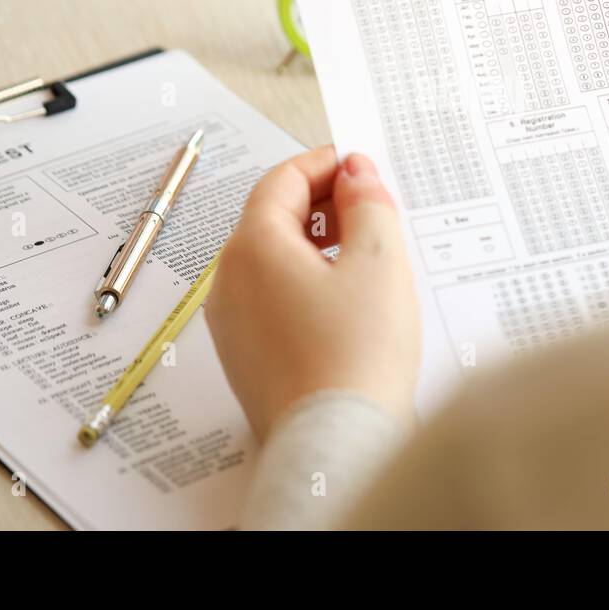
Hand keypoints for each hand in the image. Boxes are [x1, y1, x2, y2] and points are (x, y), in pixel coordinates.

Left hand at [205, 146, 419, 439]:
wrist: (335, 445)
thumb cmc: (357, 356)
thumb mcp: (379, 260)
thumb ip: (368, 203)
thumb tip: (356, 173)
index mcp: (253, 246)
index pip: (283, 179)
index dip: (327, 164)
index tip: (364, 166)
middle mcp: (229, 281)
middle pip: (274, 218)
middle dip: (325, 205)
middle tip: (375, 208)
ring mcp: (232, 323)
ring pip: (274, 260)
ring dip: (318, 246)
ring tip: (369, 258)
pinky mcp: (247, 357)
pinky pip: (274, 300)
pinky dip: (308, 284)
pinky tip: (349, 304)